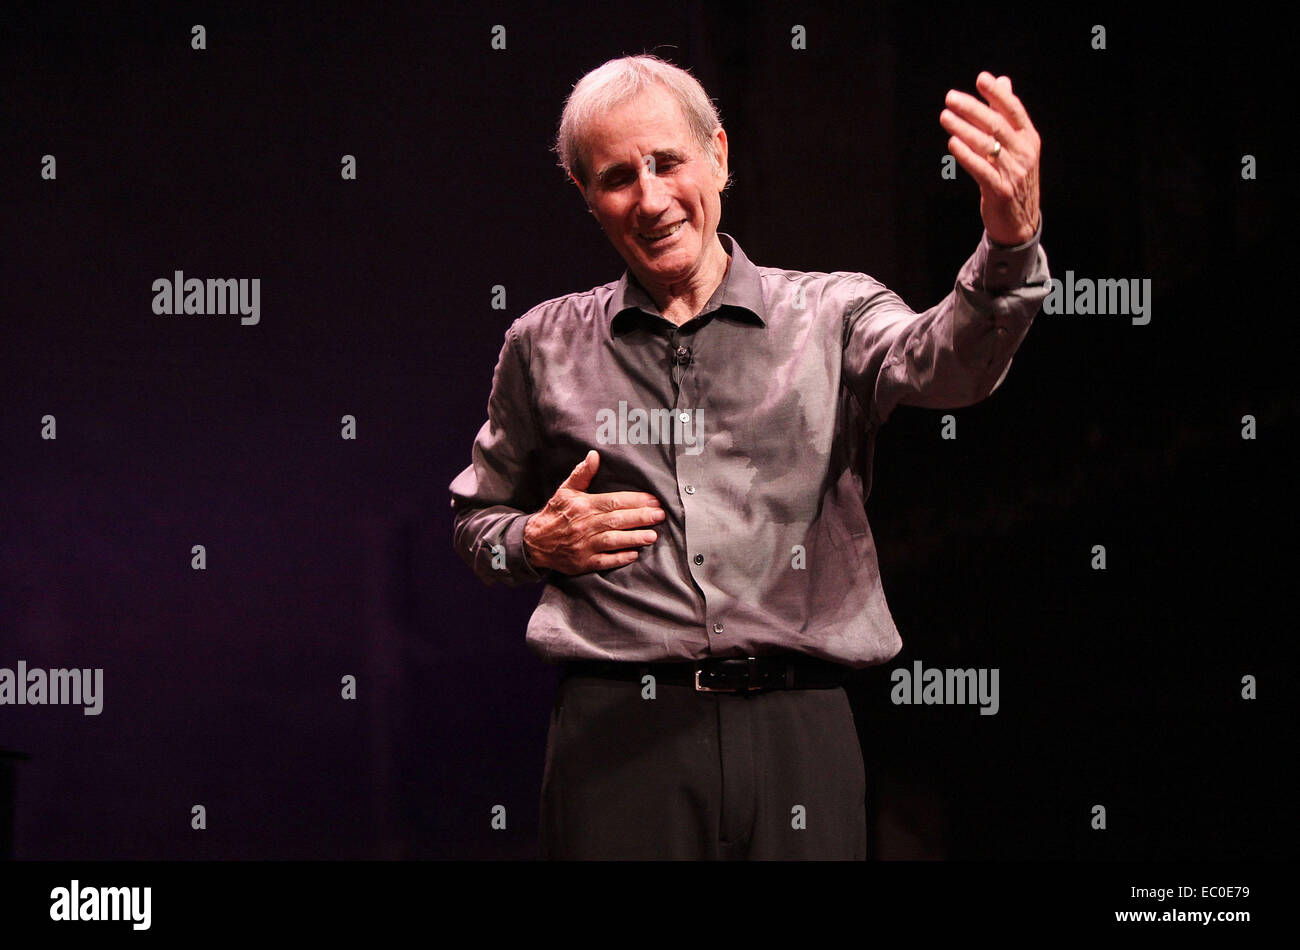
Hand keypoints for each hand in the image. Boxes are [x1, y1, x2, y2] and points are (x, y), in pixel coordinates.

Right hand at [523, 450, 665, 574]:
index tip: (653, 499)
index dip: (634, 501)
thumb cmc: (555, 514)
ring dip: (633, 538)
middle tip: (660, 516)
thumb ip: (582, 474)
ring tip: (652, 536)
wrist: (535, 542)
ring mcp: (583, 545)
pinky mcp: (583, 562)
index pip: (612, 501)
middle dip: (640, 518)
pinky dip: (618, 558)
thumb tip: (594, 455)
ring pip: (612, 541)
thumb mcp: (566, 490)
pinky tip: (633, 554)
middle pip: (616, 520)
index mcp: (583, 505)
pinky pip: (603, 561)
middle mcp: (585, 525)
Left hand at [940, 72, 1041, 245]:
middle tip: (950, 98)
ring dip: (963, 128)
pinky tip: (952, 144)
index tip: (981, 78)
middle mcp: (1024, 153)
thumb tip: (1003, 81)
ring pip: (986, 145)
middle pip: (996, 124)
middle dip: (972, 109)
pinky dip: (966, 155)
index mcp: (1029, 138)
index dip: (997, 94)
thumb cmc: (1013, 178)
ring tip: (945, 117)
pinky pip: (981, 169)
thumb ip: (1007, 115)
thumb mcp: (1017, 146)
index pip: (1014, 110)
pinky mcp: (1000, 191)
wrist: (1021, 222)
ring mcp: (1013, 172)